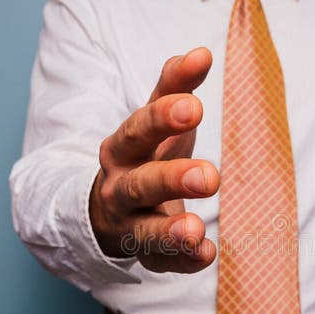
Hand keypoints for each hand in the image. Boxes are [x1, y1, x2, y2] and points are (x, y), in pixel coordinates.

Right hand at [89, 47, 219, 272]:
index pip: (139, 130)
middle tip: (210, 177)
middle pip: (141, 183)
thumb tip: (202, 52)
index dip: (163, 118)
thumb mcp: (154, 122)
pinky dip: (183, 260)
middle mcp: (120, 187)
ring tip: (196, 229)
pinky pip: (162, 261)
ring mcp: (129, 224)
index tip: (195, 106)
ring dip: (171, 230)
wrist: (104, 209)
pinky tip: (206, 254)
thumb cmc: (142, 155)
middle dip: (173, 179)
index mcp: (122, 148)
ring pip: (145, 229)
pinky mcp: (144, 253)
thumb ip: (175, 88)